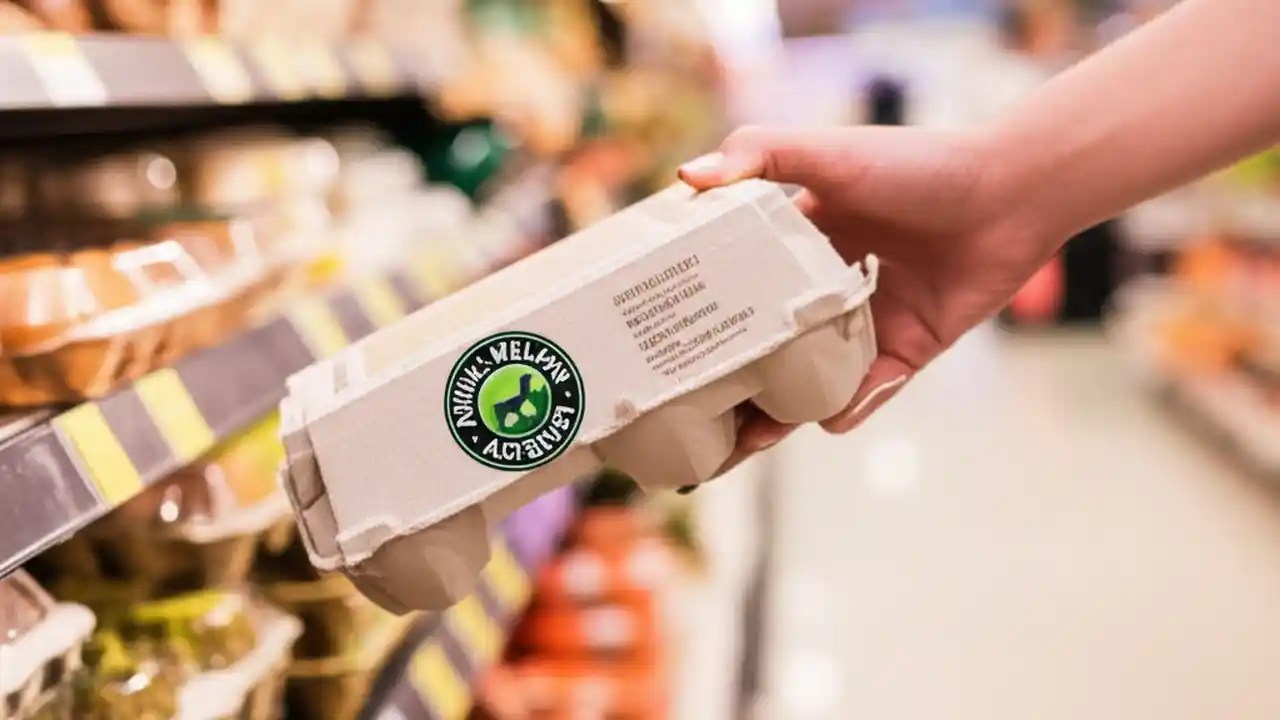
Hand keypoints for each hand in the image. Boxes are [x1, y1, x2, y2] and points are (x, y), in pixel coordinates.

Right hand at [679, 126, 1057, 459]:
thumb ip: (758, 155)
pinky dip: (851, 406)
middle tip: (694, 416)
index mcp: (800, 244)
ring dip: (781, 413)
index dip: (707, 315)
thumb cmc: (918, 166)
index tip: (669, 340)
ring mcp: (868, 323)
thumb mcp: (828, 153)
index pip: (740, 287)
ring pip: (812, 381)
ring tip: (749, 439)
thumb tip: (684, 178)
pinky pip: (871, 390)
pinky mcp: (909, 350)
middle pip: (769, 345)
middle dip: (735, 383)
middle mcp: (828, 288)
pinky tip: (829, 418)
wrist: (1011, 193)